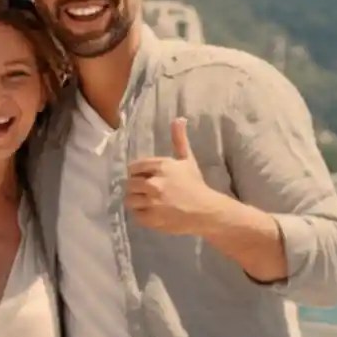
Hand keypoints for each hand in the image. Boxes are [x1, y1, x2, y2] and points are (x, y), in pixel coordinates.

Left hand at [126, 118, 225, 234]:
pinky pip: (135, 215)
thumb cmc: (196, 185)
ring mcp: (152, 202)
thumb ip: (179, 140)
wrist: (206, 211)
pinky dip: (141, 214)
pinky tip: (151, 212)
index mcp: (162, 166)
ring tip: (146, 202)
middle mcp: (154, 183)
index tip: (144, 178)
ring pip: (130, 199)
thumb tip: (178, 118)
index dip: (137, 173)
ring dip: (136, 201)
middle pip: (129, 184)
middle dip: (136, 187)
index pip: (134, 167)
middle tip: (146, 192)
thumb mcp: (187, 160)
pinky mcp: (152, 218)